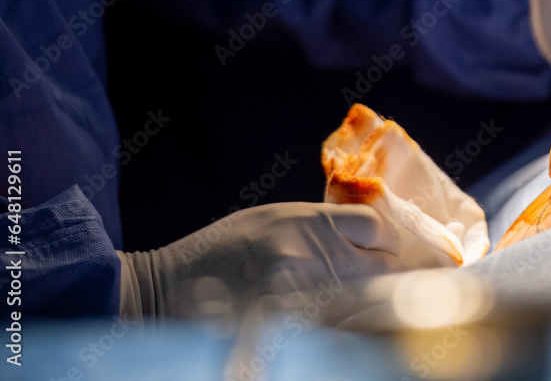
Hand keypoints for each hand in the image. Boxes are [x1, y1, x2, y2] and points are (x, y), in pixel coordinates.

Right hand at [117, 201, 413, 321]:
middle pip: (382, 268)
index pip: (380, 229)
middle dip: (381, 276)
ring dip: (365, 306)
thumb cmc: (223, 251)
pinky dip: (342, 331)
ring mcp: (301, 298)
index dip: (383, 240)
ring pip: (367, 304)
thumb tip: (377, 239)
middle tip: (368, 282)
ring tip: (352, 308)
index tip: (378, 249)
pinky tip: (333, 330)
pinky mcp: (289, 330)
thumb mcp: (276, 219)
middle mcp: (310, 256)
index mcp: (309, 222)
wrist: (166, 289)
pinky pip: (340, 332)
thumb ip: (325, 227)